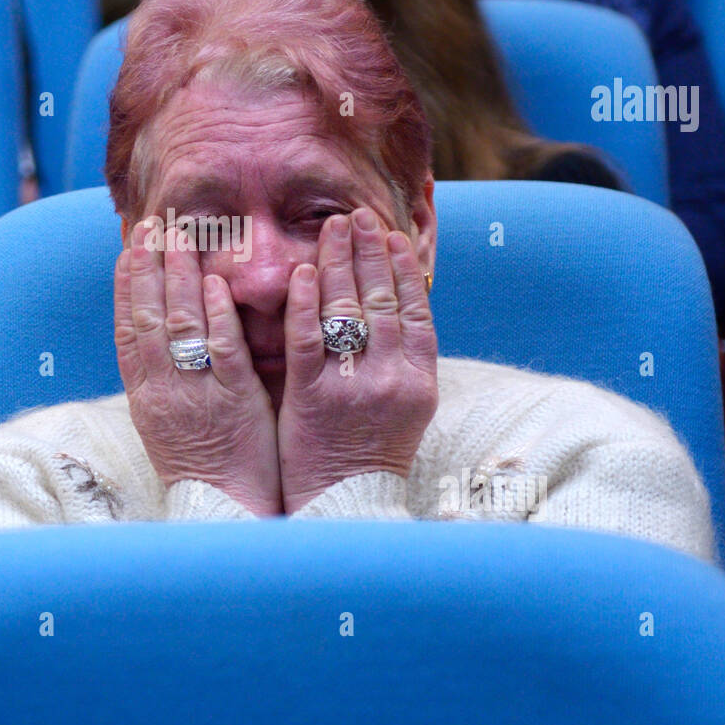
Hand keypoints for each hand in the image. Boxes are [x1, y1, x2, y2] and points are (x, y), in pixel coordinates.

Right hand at [115, 219, 281, 515]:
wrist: (225, 515)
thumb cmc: (204, 469)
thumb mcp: (170, 424)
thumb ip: (167, 381)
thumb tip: (165, 342)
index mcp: (145, 396)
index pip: (128, 330)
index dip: (125, 287)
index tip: (128, 249)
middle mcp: (162, 390)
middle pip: (147, 318)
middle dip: (147, 268)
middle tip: (151, 226)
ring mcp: (195, 394)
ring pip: (180, 325)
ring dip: (178, 277)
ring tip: (178, 236)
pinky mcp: (233, 401)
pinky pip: (221, 351)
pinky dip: (215, 314)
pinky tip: (214, 283)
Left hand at [277, 207, 437, 513]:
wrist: (345, 508)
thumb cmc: (371, 456)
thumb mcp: (404, 408)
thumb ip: (402, 362)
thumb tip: (397, 314)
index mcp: (420, 380)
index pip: (416, 310)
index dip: (403, 268)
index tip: (391, 234)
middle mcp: (393, 378)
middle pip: (383, 300)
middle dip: (371, 252)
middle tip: (358, 216)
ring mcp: (353, 386)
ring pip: (349, 310)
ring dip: (342, 262)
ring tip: (334, 226)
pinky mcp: (313, 397)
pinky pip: (309, 339)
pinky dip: (308, 301)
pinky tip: (304, 270)